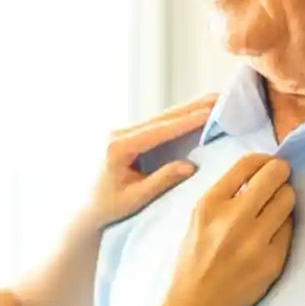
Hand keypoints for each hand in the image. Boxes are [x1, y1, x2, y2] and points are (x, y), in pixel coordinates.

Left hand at [75, 94, 218, 232]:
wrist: (84, 208)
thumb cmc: (107, 207)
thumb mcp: (135, 198)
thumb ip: (161, 181)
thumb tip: (190, 166)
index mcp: (118, 147)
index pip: (158, 131)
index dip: (186, 121)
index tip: (210, 111)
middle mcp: (118, 134)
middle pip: (161, 117)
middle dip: (192, 107)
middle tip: (220, 96)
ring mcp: (121, 132)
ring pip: (160, 118)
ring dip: (187, 109)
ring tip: (214, 100)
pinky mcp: (126, 136)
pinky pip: (156, 124)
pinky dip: (177, 118)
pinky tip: (196, 113)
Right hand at [166, 154, 293, 305]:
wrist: (198, 303)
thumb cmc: (196, 258)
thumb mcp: (198, 218)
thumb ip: (225, 196)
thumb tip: (257, 174)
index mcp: (210, 204)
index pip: (248, 164)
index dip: (265, 160)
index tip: (269, 165)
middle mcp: (233, 219)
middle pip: (274, 176)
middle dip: (281, 173)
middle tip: (280, 179)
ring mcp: (255, 240)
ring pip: (288, 199)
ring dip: (285, 198)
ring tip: (275, 208)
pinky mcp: (273, 259)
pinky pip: (289, 228)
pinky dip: (283, 226)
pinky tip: (271, 234)